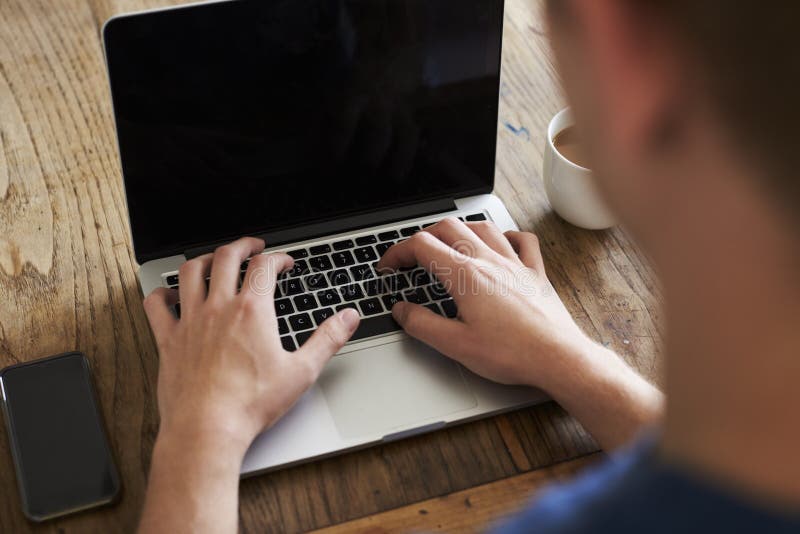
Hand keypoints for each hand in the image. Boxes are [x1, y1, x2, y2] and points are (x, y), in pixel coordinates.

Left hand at [142, 237, 359, 452]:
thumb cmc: (251, 404)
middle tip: (252, 246)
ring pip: (191, 272)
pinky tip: (169, 293)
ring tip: (214, 259)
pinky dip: (162, 293)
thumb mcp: (302, 371)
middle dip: (242, 245)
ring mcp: (191, 321)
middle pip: (227, 257)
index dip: (278, 257)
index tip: (285, 261)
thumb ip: (328, 339)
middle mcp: (219, 308)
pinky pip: (157, 305)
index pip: (265, 266)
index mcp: (252, 311)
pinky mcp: (169, 340)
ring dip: (205, 259)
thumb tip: (348, 318)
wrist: (207, 429)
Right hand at [377, 218, 591, 390]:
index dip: (397, 252)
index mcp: (465, 275)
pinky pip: (523, 240)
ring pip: (483, 227)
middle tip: (411, 256)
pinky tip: (501, 242)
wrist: (558, 358)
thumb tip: (401, 310)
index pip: (421, 246)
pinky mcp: (535, 273)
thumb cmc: (512, 353)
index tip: (388, 267)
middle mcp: (489, 261)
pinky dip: (507, 235)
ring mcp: (515, 263)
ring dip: (459, 229)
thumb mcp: (455, 345)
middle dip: (423, 236)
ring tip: (447, 242)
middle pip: (448, 227)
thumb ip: (422, 324)